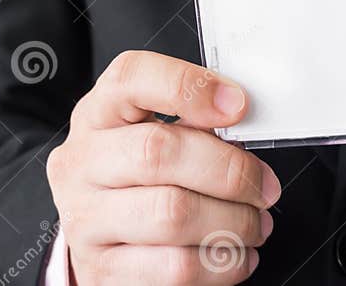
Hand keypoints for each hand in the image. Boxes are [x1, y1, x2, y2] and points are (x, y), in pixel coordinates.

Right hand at [46, 51, 280, 284]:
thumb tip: (242, 116)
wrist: (93, 241)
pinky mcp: (101, 269)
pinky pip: (176, 268)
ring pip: (173, 214)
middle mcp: (81, 162)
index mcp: (97, 114)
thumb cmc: (133, 178)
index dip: (187, 85)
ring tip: (255, 224)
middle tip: (264, 186)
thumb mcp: (147, 134)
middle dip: (230, 170)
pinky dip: (222, 263)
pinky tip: (235, 254)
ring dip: (234, 222)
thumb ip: (190, 121)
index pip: (130, 78)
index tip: (239, 105)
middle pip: (158, 151)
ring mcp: (84, 219)